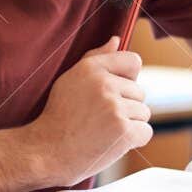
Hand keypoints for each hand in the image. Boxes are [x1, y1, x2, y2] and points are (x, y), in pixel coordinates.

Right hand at [29, 37, 151, 184]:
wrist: (46, 152)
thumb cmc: (58, 117)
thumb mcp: (70, 80)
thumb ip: (95, 58)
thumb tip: (117, 39)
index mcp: (90, 68)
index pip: (132, 61)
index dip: (128, 78)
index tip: (114, 94)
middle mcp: (104, 84)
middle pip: (139, 92)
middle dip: (126, 106)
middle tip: (99, 119)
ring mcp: (114, 108)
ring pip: (143, 113)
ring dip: (129, 124)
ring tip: (103, 132)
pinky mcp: (123, 131)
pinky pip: (145, 132)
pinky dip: (133, 141)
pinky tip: (111, 143)